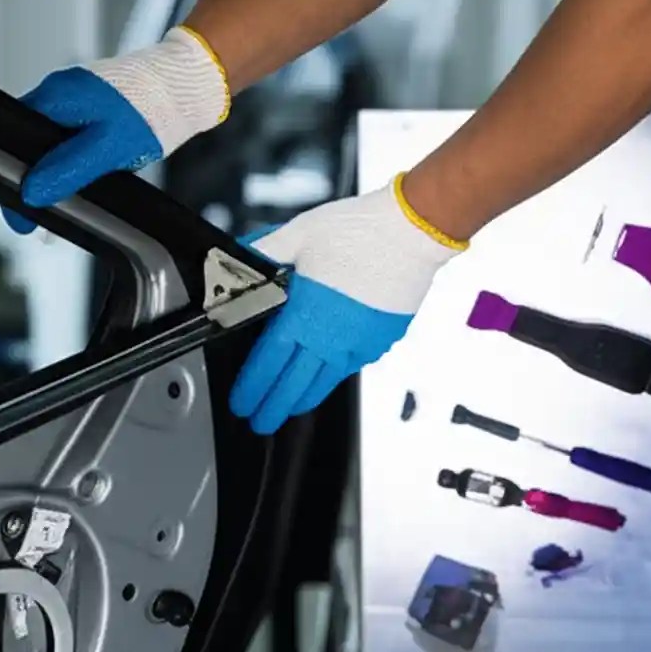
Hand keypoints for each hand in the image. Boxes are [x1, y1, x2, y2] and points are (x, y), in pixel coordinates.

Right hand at [0, 26, 228, 233]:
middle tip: (24, 220)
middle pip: (25, 144)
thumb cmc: (151, 110)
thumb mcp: (106, 148)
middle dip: (21, 182)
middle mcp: (59, 96)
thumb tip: (32, 191)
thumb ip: (67, 170)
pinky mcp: (91, 110)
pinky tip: (70, 186)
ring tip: (47, 210)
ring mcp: (75, 102)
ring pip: (45, 145)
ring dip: (44, 175)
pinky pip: (65, 141)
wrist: (184, 88)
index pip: (9, 136)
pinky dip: (62, 164)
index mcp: (55, 99)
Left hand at [229, 174, 467, 433]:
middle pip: (294, 385)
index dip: (252, 388)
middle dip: (273, 408)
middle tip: (259, 421)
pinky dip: (333, 376)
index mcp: (304, 315)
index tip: (242, 402)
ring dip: (303, 399)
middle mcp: (331, 338)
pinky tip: (326, 376)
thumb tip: (238, 263)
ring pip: (325, 382)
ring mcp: (359, 343)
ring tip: (289, 409)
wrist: (412, 231)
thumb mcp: (298, 235)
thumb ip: (263, 253)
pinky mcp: (381, 340)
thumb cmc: (359, 230)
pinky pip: (351, 366)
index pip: (268, 363)